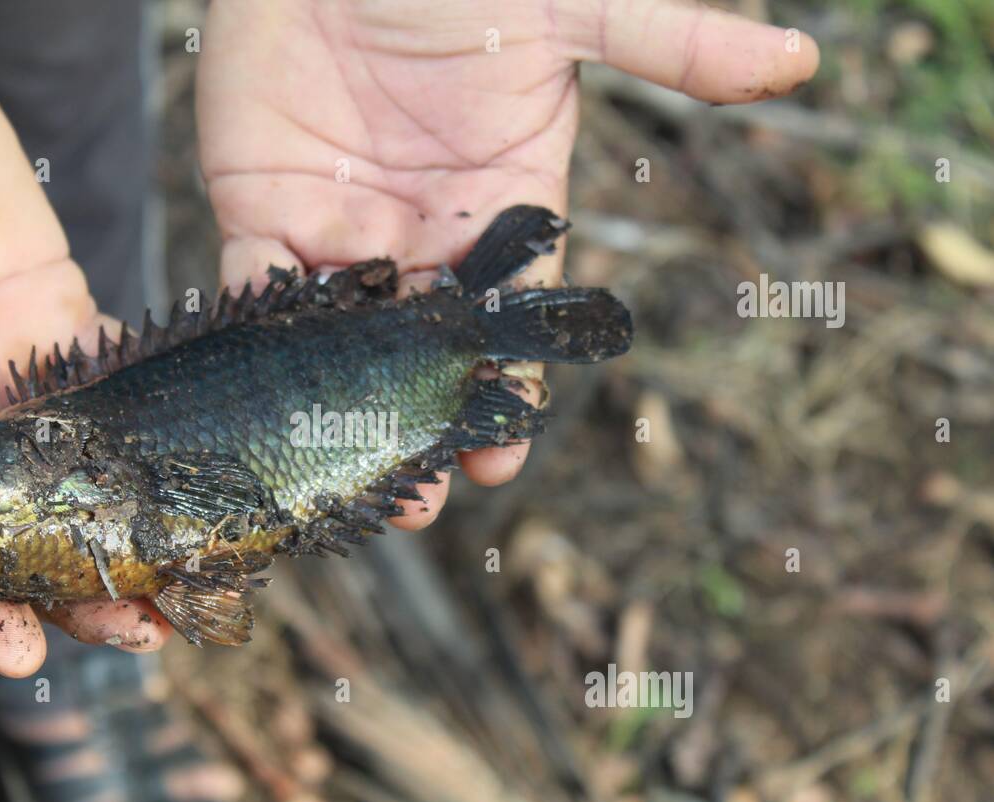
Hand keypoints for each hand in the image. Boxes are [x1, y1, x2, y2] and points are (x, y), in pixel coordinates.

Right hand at [0, 0, 169, 674]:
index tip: (22, 653)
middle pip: (0, 524)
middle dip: (65, 584)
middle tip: (144, 629)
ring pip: (66, 474)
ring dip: (122, 528)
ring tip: (189, 574)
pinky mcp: (47, 313)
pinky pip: (110, 391)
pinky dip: (153, 436)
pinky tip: (203, 468)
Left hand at [197, 0, 818, 524]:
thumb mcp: (573, 8)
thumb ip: (670, 42)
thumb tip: (799, 57)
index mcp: (501, 205)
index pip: (507, 318)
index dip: (504, 388)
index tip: (501, 453)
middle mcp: (422, 231)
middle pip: (424, 352)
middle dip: (421, 424)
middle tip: (420, 497)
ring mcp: (342, 225)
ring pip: (341, 342)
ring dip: (341, 412)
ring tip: (349, 479)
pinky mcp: (262, 206)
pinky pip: (258, 287)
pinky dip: (261, 340)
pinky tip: (270, 400)